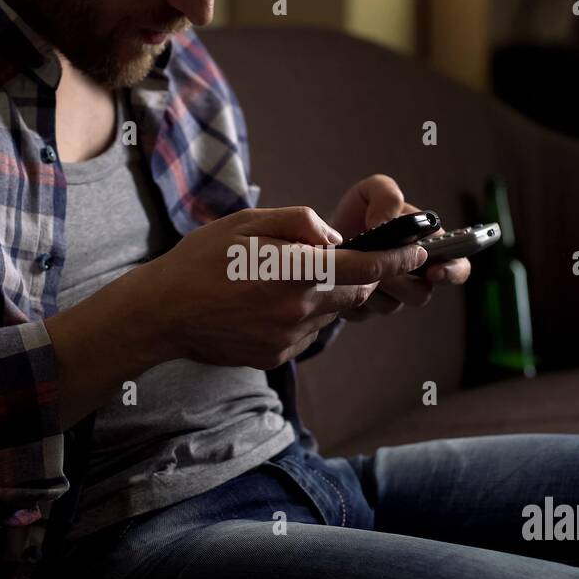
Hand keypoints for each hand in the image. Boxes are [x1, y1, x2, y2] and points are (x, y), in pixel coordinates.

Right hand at [131, 206, 427, 368]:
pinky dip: (302, 314)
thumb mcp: (247, 222)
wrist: (162, 314)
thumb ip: (299, 223)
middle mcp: (299, 310)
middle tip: (335, 258)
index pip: (367, 267)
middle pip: (356, 292)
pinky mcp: (278, 355)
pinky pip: (307, 332)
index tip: (417, 250)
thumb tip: (336, 238)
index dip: (398, 258)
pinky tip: (267, 303)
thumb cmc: (201, 260)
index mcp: (295, 272)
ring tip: (284, 279)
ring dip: (326, 294)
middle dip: (359, 274)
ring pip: (331, 313)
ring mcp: (289, 338)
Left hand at [327, 174, 470, 320]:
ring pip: (391, 306)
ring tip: (352, 265)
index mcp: (427, 247)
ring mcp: (390, 295)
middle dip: (400, 282)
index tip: (434, 271)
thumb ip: (386, 195)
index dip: (453, 272)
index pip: (458, 266)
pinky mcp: (364, 309)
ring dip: (372, 287)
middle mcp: (414, 276)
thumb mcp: (371, 191)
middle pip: (422, 294)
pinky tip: (339, 278)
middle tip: (381, 268)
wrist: (322, 235)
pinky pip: (362, 313)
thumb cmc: (358, 212)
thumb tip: (383, 223)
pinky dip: (350, 296)